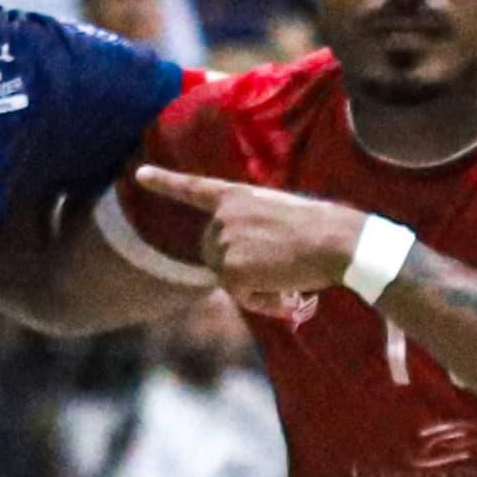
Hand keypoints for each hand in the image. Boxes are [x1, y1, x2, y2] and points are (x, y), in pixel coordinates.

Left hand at [131, 165, 371, 307]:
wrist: (338, 241)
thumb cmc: (324, 230)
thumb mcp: (281, 217)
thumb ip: (253, 232)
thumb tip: (239, 272)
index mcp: (237, 196)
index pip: (194, 189)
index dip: (165, 182)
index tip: (138, 174)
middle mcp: (223, 215)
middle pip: (213, 253)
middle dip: (240, 270)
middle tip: (281, 275)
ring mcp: (224, 240)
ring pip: (227, 277)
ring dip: (257, 288)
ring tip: (290, 280)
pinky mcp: (229, 268)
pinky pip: (240, 296)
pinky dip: (264, 301)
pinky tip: (289, 292)